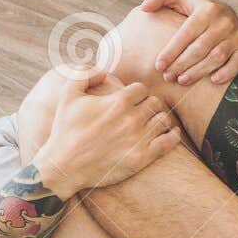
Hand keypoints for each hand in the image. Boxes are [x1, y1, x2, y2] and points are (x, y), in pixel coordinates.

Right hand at [34, 69, 179, 195]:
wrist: (65, 167)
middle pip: (154, 103)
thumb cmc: (65, 130)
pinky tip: (171, 133)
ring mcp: (138, 139)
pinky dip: (173, 135)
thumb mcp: (68, 94)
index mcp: (117, 101)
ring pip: (163, 120)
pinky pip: (168, 142)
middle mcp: (131, 118)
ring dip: (160, 119)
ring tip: (155, 122)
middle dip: (149, 105)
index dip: (137, 94)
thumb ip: (84, 73)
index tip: (133, 100)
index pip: (141, 89)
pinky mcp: (142, 158)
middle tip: (144, 111)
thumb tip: (103, 70)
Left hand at [140, 0, 237, 84]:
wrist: (223, 15)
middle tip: (168, 77)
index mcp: (207, 8)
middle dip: (181, 65)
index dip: (171, 51)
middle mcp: (224, 20)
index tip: (158, 65)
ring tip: (182, 81)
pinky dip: (226, 73)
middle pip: (200, 48)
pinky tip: (212, 80)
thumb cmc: (194, 10)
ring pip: (216, 58)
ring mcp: (237, 35)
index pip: (186, 33)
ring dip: (198, 72)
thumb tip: (144, 7)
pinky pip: (237, 63)